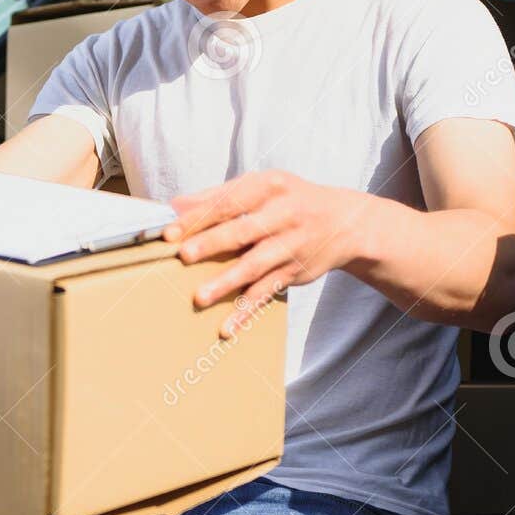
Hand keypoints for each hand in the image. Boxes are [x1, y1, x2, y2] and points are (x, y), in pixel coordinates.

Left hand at [164, 170, 361, 337]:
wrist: (345, 222)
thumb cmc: (289, 200)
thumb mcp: (261, 186)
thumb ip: (218, 194)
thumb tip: (174, 205)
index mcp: (269, 187)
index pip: (229, 202)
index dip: (199, 216)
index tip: (170, 230)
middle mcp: (283, 215)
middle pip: (243, 231)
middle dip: (212, 243)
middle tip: (184, 255)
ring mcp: (291, 246)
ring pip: (255, 266)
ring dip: (227, 282)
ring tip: (200, 297)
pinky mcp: (294, 272)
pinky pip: (267, 293)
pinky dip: (247, 311)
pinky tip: (227, 327)